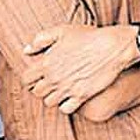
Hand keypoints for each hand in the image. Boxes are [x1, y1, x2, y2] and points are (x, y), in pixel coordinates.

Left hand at [21, 24, 139, 114]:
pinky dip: (66, 105)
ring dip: (54, 97)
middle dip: (42, 88)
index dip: (31, 79)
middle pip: (37, 92)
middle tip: (52, 83)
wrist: (113, 46)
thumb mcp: (62, 31)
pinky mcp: (81, 95)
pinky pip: (65, 109)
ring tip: (62, 90)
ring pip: (49, 102)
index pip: (26, 79)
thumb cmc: (89, 37)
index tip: (39, 77)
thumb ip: (41, 39)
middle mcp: (53, 78)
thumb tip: (27, 50)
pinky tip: (72, 97)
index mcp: (46, 63)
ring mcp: (67, 88)